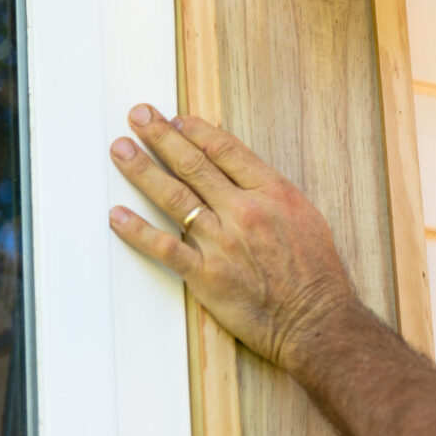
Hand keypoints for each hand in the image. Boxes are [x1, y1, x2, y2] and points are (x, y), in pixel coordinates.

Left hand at [109, 105, 355, 369]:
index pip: (224, 148)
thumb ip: (270, 192)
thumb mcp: (304, 215)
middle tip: (138, 116)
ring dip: (142, 170)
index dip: (195, 130)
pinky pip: (164, 248)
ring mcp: (223, 242)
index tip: (176, 119)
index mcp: (272, 192)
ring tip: (120, 149)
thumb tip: (240, 171)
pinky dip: (138, 231)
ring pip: (173, 196)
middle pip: (193, 163)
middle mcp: (244, 210)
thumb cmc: (316, 273)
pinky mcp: (207, 275)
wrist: (317, 319)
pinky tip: (118, 216)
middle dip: (161, 135)